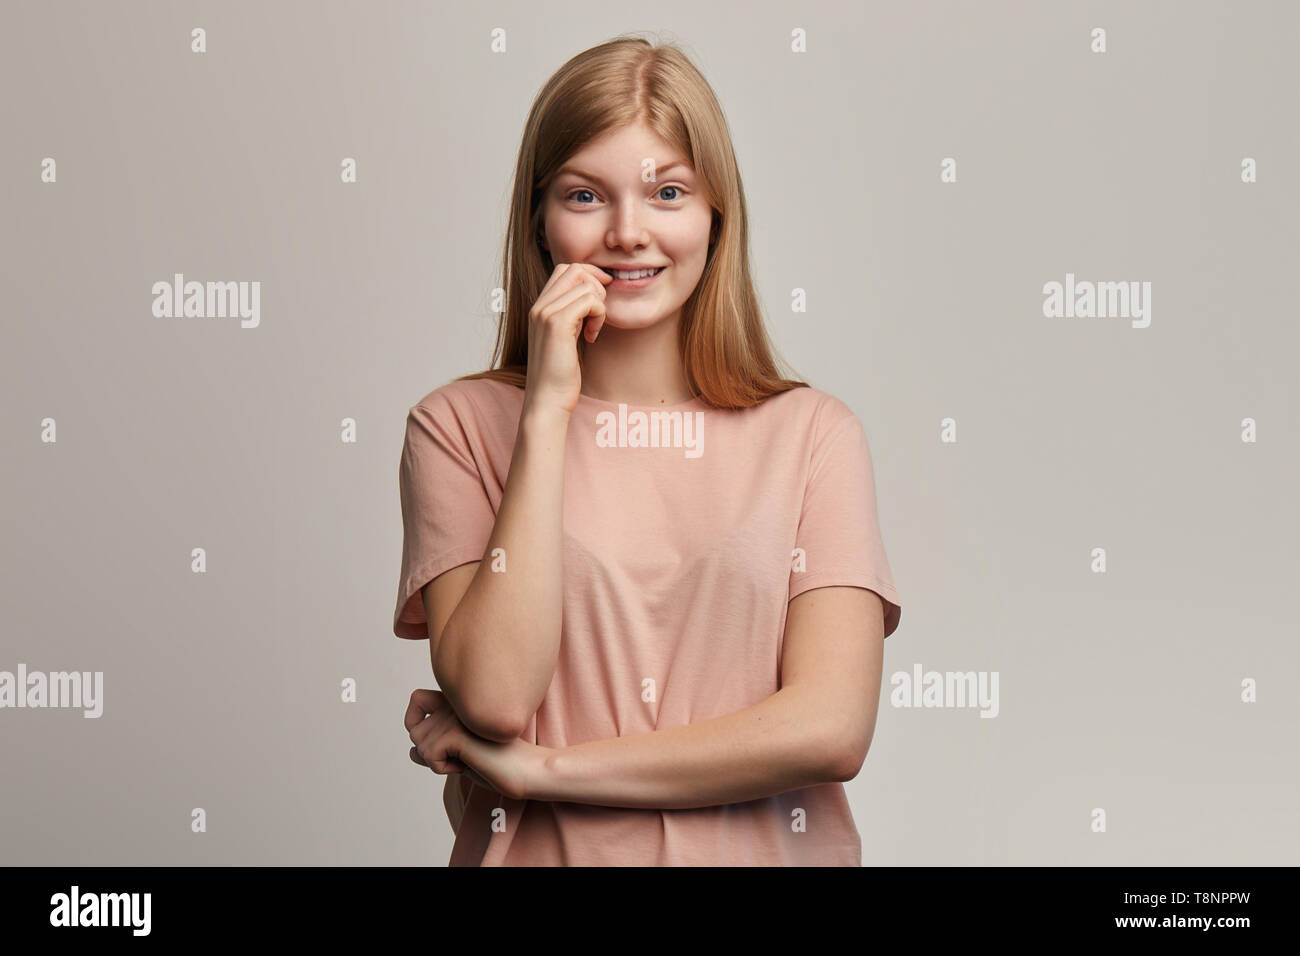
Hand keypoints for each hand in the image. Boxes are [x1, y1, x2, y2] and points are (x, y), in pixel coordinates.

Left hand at [404, 688, 549, 800]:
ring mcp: (456, 715)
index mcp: (460, 701)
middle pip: (414, 730)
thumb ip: (437, 746)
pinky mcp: (456, 732)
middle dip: (430, 753)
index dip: (414, 719)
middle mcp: (457, 702)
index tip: (437, 741)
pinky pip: (428, 756)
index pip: (416, 698)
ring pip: (418, 745)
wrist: (526, 769)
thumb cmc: (498, 763)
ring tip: (466, 760)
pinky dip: (442, 769)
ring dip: (437, 763)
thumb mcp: (462, 753)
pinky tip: (465, 765)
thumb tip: (411, 751)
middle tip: (459, 757)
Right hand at [523, 262, 611, 415]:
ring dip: (599, 305)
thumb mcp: (565, 338)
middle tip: (599, 313)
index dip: (589, 276)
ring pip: (586, 284)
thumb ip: (572, 315)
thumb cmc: (559, 376)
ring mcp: (545, 313)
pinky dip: (599, 315)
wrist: (547, 400)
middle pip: (575, 269)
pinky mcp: (557, 323)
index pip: (565, 269)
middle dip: (596, 285)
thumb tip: (594, 296)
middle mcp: (539, 306)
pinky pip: (590, 301)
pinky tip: (591, 336)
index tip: (601, 297)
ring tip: (593, 329)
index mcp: (539, 307)